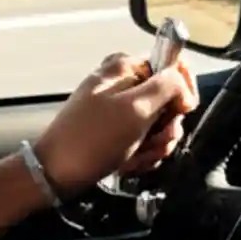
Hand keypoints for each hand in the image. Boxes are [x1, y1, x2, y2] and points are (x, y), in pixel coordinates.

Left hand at [33, 52, 198, 197]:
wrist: (56, 173)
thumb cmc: (94, 139)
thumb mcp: (135, 109)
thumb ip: (167, 86)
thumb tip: (184, 82)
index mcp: (125, 67)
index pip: (173, 66)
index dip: (183, 90)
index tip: (181, 111)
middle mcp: (123, 84)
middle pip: (169, 101)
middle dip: (166, 127)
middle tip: (152, 141)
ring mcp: (119, 110)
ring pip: (159, 126)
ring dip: (154, 146)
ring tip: (136, 156)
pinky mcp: (116, 132)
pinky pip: (144, 141)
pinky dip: (141, 155)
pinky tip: (129, 163)